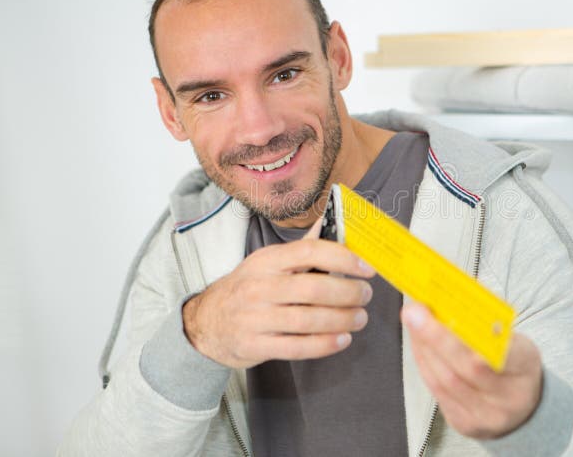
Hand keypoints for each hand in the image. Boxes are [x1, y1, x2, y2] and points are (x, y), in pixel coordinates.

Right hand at [182, 220, 375, 368]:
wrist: (206, 322)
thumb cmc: (247, 288)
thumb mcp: (268, 262)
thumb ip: (303, 249)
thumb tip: (336, 225)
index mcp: (267, 261)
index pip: (308, 251)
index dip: (342, 258)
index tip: (366, 268)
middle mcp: (259, 287)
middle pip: (313, 289)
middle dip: (348, 293)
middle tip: (365, 295)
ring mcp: (255, 318)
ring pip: (307, 320)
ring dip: (341, 320)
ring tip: (359, 318)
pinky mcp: (254, 345)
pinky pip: (296, 347)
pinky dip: (324, 344)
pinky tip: (342, 339)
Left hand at [402, 303, 542, 439]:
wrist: (523, 407)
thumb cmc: (513, 364)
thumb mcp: (512, 340)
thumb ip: (486, 325)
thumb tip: (447, 300)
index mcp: (525, 369)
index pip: (501, 354)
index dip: (474, 336)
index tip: (446, 313)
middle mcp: (508, 398)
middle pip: (467, 368)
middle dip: (435, 336)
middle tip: (414, 312)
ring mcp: (486, 416)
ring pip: (446, 380)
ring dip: (424, 347)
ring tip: (413, 321)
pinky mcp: (464, 424)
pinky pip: (437, 391)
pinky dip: (424, 363)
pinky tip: (418, 344)